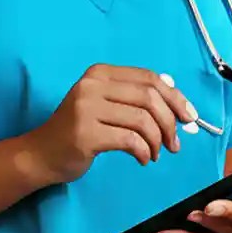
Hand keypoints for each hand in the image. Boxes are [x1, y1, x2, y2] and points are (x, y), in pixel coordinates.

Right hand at [20, 65, 199, 185]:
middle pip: (149, 98)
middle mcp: (92, 85)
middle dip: (170, 122)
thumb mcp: (106, 105)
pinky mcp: (85, 133)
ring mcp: (86, 108)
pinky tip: (142, 159)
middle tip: (176, 143)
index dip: (176, 97)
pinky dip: (144, 151)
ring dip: (158, 140)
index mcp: (100, 73)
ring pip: (142, 120)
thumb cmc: (79, 130)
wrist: (41, 153)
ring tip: (156, 154)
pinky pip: (130, 140)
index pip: (149, 79)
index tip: (190, 117)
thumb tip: (176, 96)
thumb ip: (135, 97)